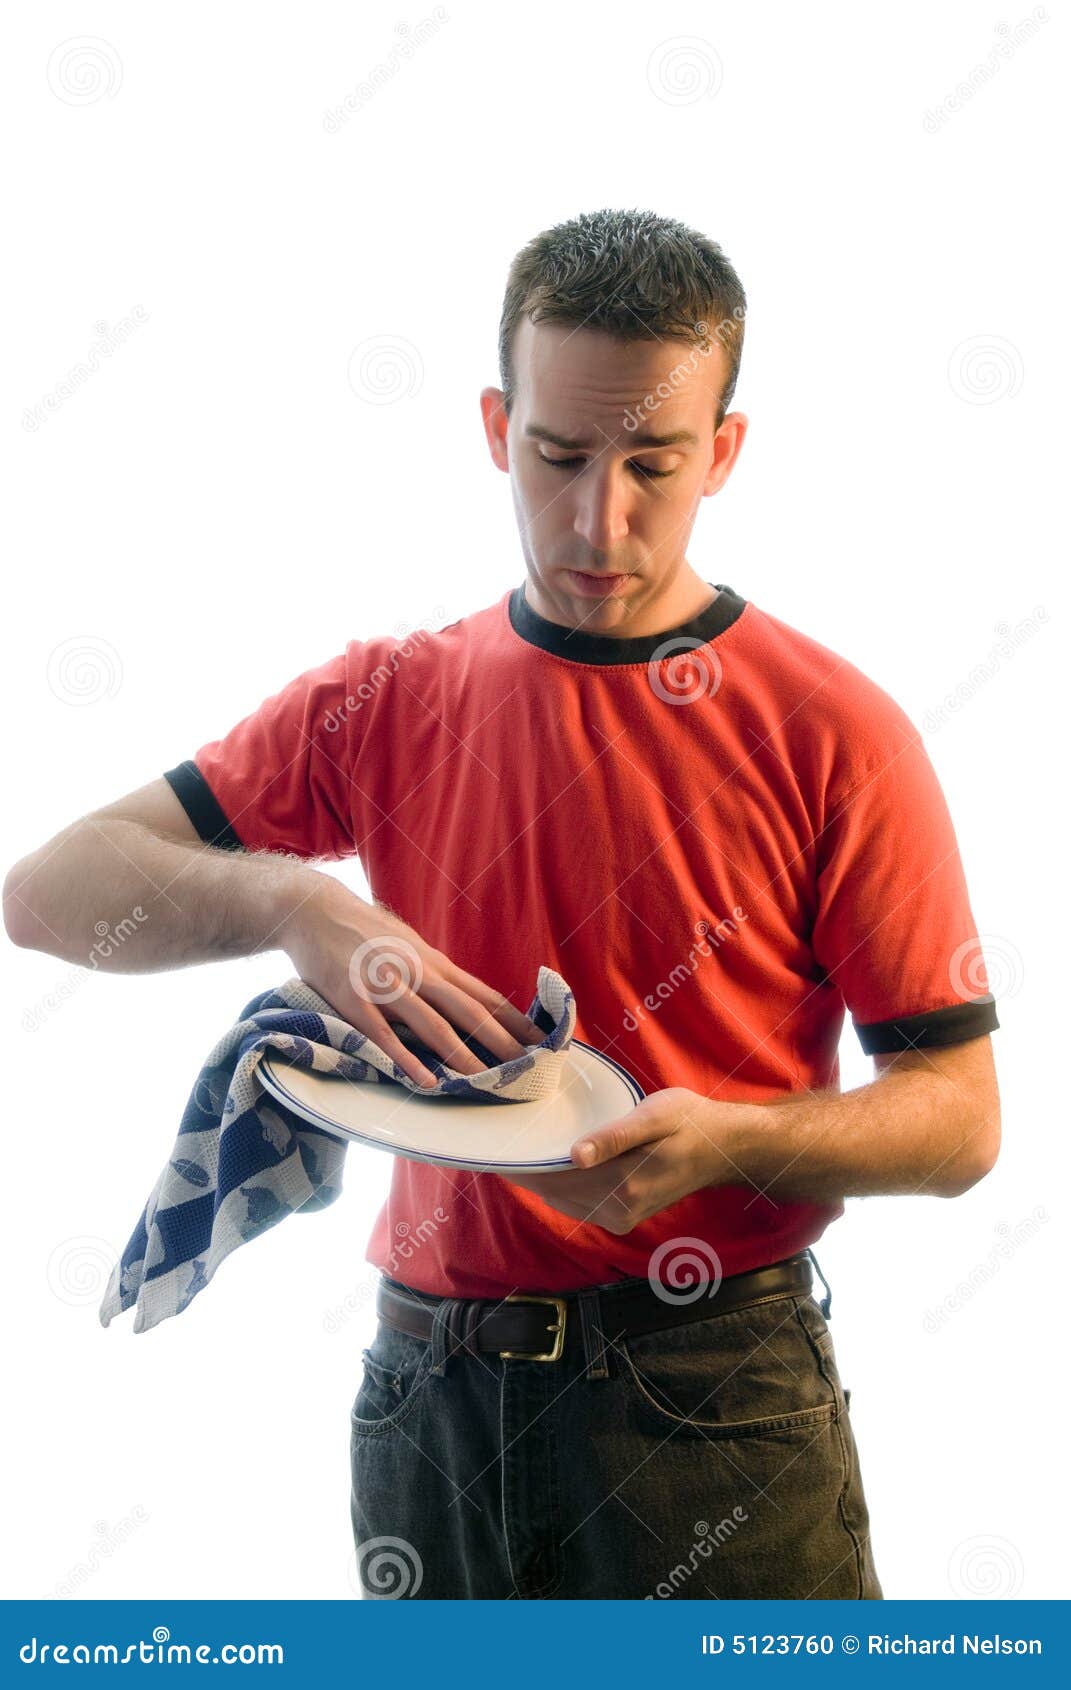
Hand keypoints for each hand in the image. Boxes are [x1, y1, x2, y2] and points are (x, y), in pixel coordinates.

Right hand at [280, 875, 543, 1088]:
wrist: (314, 909)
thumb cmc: (365, 932)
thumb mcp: (409, 945)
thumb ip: (436, 973)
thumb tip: (467, 998)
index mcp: (435, 962)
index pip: (485, 994)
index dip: (515, 1019)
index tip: (542, 1041)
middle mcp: (418, 972)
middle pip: (469, 1011)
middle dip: (501, 1041)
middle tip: (527, 1068)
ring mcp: (386, 985)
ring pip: (433, 1025)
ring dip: (462, 1055)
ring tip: (486, 1081)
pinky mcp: (354, 1000)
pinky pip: (384, 1035)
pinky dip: (407, 1059)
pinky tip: (426, 1080)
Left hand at [500, 1087, 753, 1233]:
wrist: (722, 1148)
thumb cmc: (689, 1122)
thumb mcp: (654, 1117)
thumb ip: (614, 1137)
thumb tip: (575, 1155)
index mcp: (623, 1185)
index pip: (555, 1178)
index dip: (522, 1164)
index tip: (494, 1148)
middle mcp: (619, 1209)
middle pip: (554, 1192)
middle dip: (527, 1171)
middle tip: (499, 1142)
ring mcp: (620, 1218)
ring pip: (562, 1201)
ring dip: (540, 1180)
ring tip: (518, 1150)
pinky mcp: (623, 1217)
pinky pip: (577, 1204)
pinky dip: (559, 1187)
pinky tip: (550, 1164)